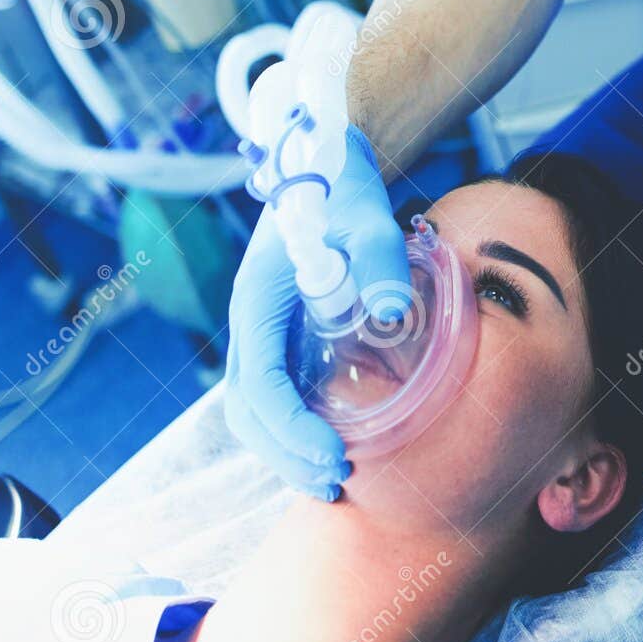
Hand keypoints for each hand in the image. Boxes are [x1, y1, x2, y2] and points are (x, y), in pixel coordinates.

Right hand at [223, 125, 410, 497]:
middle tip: (337, 481)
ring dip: (285, 450)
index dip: (291, 429)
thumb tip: (395, 315)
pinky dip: (292, 430)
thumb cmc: (342, 186)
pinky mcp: (278, 335)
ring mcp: (261, 330)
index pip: (260, 383)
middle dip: (285, 453)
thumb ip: (379, 260)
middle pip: (247, 409)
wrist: (327, 160)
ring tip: (332, 479)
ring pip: (253, 409)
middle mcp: (250, 320)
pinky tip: (329, 447)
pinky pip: (272, 395)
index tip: (334, 456)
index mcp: (258, 298)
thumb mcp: (365, 215)